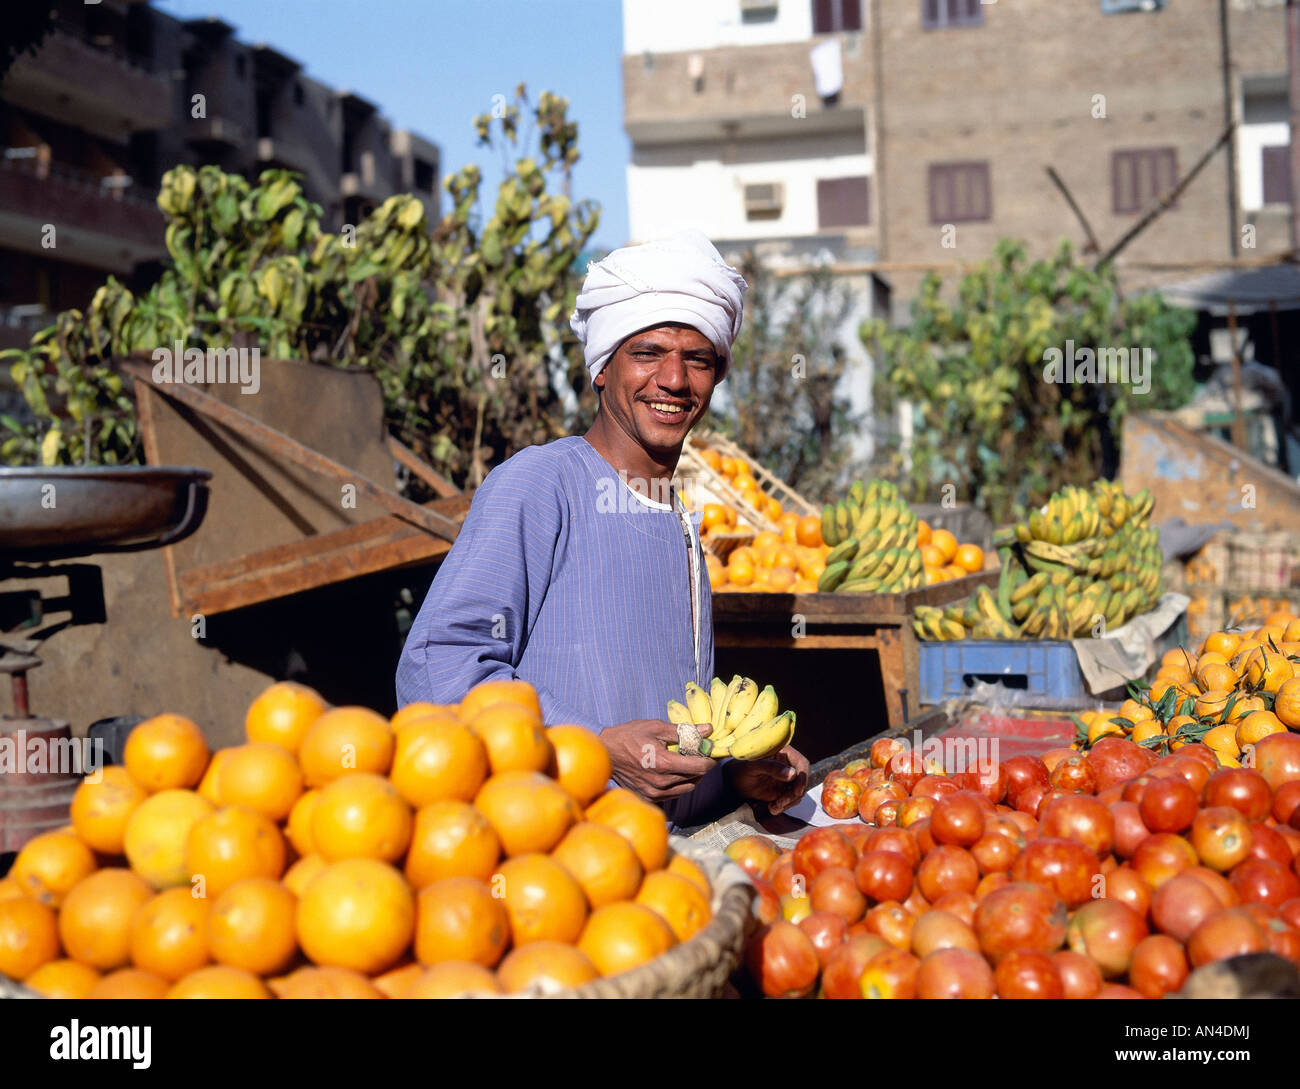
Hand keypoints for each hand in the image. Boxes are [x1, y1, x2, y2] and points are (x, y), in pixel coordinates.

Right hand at [600, 719, 717, 801]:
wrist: (604, 753)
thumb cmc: (628, 736)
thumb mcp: (656, 727)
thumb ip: (684, 731)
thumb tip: (708, 729)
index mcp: (663, 763)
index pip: (699, 767)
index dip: (711, 759)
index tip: (713, 751)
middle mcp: (660, 782)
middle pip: (696, 778)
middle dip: (703, 765)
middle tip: (704, 753)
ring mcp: (654, 793)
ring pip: (687, 788)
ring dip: (694, 776)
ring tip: (691, 762)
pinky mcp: (649, 797)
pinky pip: (674, 794)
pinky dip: (681, 783)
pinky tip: (677, 771)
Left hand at [724, 746, 809, 815]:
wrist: (732, 780)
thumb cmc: (740, 768)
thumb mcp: (753, 766)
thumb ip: (771, 767)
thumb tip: (793, 773)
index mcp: (783, 752)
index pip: (801, 763)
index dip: (802, 777)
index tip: (797, 791)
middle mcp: (787, 765)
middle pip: (801, 781)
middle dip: (793, 795)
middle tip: (780, 803)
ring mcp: (786, 778)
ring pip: (798, 792)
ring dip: (788, 803)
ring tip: (773, 808)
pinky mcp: (782, 790)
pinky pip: (790, 800)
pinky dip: (783, 806)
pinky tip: (772, 808)